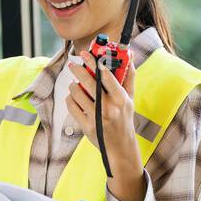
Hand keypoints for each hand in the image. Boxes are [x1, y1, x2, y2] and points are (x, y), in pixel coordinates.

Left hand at [65, 51, 146, 200]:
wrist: (120, 147)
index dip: (96, 64)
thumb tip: (130, 56)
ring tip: (74, 83)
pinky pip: (72, 107)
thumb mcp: (130, 99)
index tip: (87, 54)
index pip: (107, 77)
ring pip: (77, 94)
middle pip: (89, 83)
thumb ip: (129, 77)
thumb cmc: (124, 119)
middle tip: (72, 63)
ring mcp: (96, 118)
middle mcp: (109, 108)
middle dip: (78, 70)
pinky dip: (70, 99)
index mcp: (121, 99)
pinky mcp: (86, 126)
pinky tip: (73, 97)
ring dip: (73, 85)